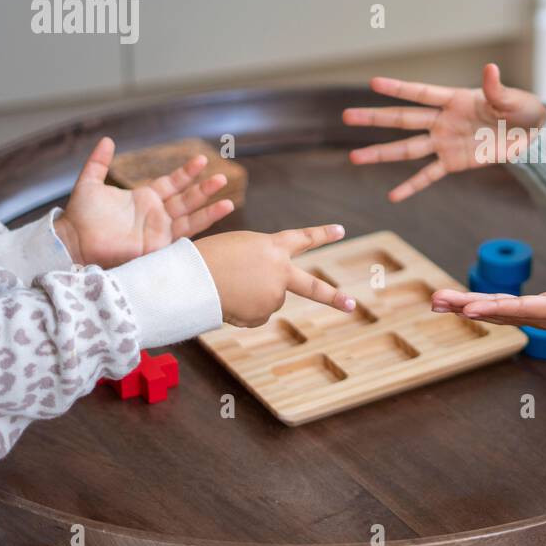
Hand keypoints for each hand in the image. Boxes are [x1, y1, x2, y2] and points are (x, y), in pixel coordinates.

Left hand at [54, 137, 234, 267]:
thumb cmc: (80, 216)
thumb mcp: (89, 183)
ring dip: (209, 210)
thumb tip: (107, 139)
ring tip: (229, 202)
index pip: (173, 183)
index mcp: (145, 198)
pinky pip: (183, 237)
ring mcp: (159, 231)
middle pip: (187, 199)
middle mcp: (156, 214)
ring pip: (191, 218)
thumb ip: (98, 162)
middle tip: (222, 177)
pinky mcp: (158, 247)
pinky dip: (199, 229)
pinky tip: (211, 227)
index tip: (201, 160)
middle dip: (205, 189)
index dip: (187, 172)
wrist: (74, 241)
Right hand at [195, 226, 356, 326]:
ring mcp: (274, 294)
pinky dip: (243, 312)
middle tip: (352, 305)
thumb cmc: (208, 257)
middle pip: (313, 287)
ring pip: (269, 301)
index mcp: (273, 247)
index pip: (304, 238)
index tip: (341, 230)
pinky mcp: (263, 313)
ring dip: (252, 299)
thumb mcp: (240, 248)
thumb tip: (271, 292)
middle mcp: (280, 271)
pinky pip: (255, 316)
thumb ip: (261, 263)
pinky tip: (228, 300)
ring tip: (229, 287)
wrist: (193, 277)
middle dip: (334, 297)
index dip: (322, 234)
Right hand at [342, 64, 545, 201]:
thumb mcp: (510, 99)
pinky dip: (412, 186)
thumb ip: (495, 89)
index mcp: (455, 99)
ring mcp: (445, 142)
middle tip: (347, 116)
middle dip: (375, 119)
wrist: (531, 135)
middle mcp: (443, 120)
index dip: (399, 89)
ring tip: (355, 157)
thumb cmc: (521, 109)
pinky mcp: (453, 163)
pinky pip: (428, 176)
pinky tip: (393, 196)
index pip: (421, 93)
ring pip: (408, 148)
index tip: (374, 83)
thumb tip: (490, 68)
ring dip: (382, 153)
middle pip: (404, 120)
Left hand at [431, 271, 545, 342]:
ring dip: (466, 306)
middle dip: (468, 306)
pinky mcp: (538, 310)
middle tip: (437, 300)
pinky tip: (459, 302)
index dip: (496, 308)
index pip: (524, 310)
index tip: (469, 309)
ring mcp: (539, 315)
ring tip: (436, 300)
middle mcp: (545, 317)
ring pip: (498, 311)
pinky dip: (480, 304)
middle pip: (501, 312)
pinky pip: (503, 308)